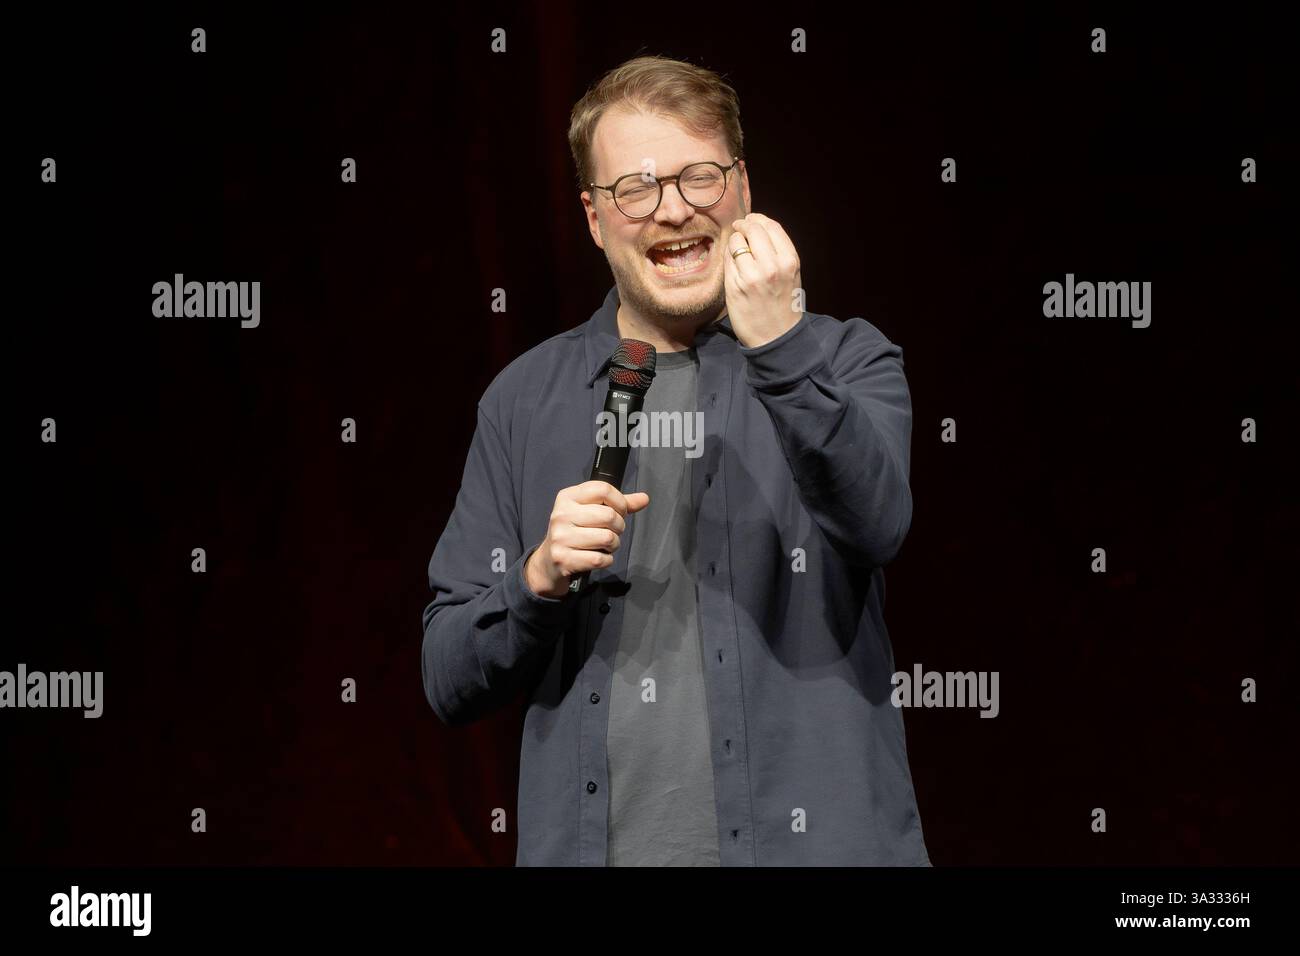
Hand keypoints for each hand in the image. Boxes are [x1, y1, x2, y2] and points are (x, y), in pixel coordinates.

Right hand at [524, 481, 649, 597]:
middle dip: (619, 527)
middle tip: (613, 531)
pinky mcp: (564, 559)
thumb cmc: (574, 532)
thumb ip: (618, 504)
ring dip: (613, 545)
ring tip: (605, 545)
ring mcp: (561, 537)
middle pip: (609, 515)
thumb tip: (644, 498)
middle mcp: (561, 514)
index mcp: (567, 497)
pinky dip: (606, 560)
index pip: (603, 489)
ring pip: (607, 538)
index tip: (620, 511)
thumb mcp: (590, 512)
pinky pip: (600, 559)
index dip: (620, 502)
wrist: (549, 561)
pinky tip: (598, 556)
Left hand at [723, 213, 803, 347]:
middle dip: (744, 225)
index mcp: (790, 261)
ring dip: (734, 241)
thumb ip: (777, 251)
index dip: (758, 219)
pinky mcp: (735, 285)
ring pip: (737, 241)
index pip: (771, 226)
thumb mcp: (791, 274)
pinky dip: (728, 257)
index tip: (751, 220)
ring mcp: (752, 276)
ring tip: (737, 251)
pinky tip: (733, 265)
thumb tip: (755, 226)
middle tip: (739, 228)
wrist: (775, 336)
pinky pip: (727, 259)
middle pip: (753, 228)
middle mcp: (773, 266)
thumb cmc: (782, 304)